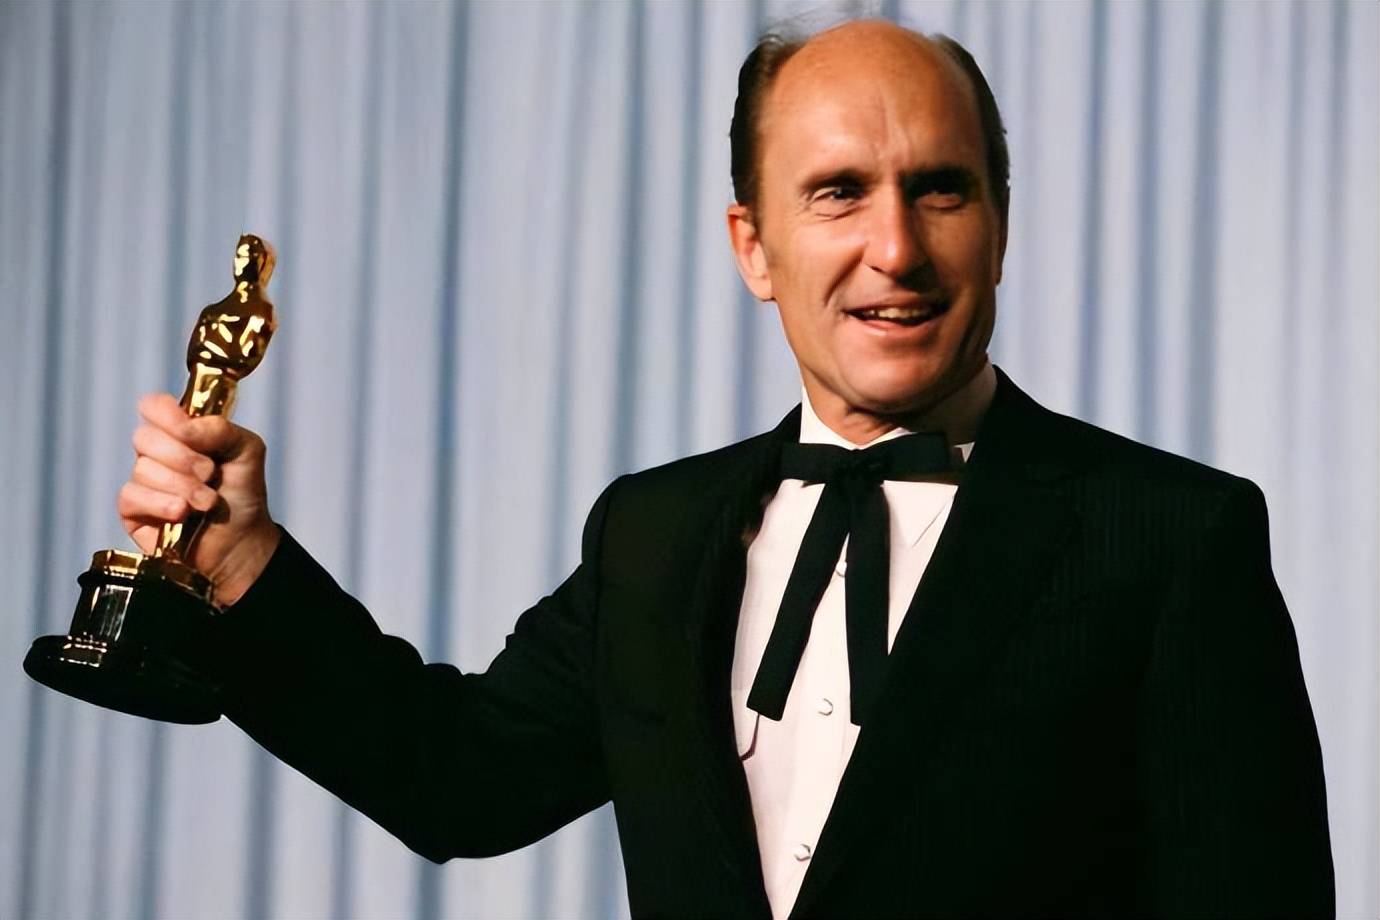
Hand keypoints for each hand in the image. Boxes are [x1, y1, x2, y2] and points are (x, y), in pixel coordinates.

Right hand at [118, 393, 280, 605]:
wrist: (241, 540)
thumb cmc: (243, 494)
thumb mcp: (247, 451)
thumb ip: (220, 429)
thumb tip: (185, 428)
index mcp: (181, 432)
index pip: (154, 406)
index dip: (168, 416)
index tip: (189, 432)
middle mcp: (157, 453)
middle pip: (145, 437)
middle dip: (183, 458)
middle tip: (210, 474)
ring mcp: (142, 481)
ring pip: (142, 469)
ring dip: (183, 487)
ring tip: (207, 502)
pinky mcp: (132, 510)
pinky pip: (132, 495)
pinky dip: (162, 504)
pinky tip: (182, 514)